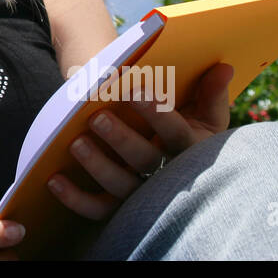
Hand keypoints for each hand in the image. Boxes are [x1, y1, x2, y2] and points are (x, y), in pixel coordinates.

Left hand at [47, 63, 234, 221]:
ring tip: (76, 143)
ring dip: (97, 166)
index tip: (133, 88)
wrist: (173, 165)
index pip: (174, 131)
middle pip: (144, 159)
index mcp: (189, 149)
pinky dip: (75, 199)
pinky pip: (97, 209)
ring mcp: (142, 195)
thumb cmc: (186, 131)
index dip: (155, 112)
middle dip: (121, 139)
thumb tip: (223, 67)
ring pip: (120, 186)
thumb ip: (212, 93)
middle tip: (96, 118)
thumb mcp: (206, 116)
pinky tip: (54, 180)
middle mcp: (166, 175)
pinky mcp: (119, 210)